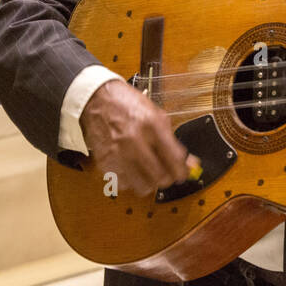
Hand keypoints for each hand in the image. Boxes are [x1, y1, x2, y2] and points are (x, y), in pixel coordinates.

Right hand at [79, 80, 196, 195]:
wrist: (96, 100)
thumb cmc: (127, 104)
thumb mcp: (156, 115)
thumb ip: (172, 140)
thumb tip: (189, 162)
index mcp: (152, 125)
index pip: (174, 159)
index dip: (182, 171)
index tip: (182, 174)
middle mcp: (135, 141)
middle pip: (160, 177)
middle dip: (167, 179)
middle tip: (167, 174)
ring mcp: (118, 154)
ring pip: (143, 186)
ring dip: (149, 183)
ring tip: (148, 172)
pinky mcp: (105, 163)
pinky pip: (124, 184)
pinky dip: (130, 181)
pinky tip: (131, 168)